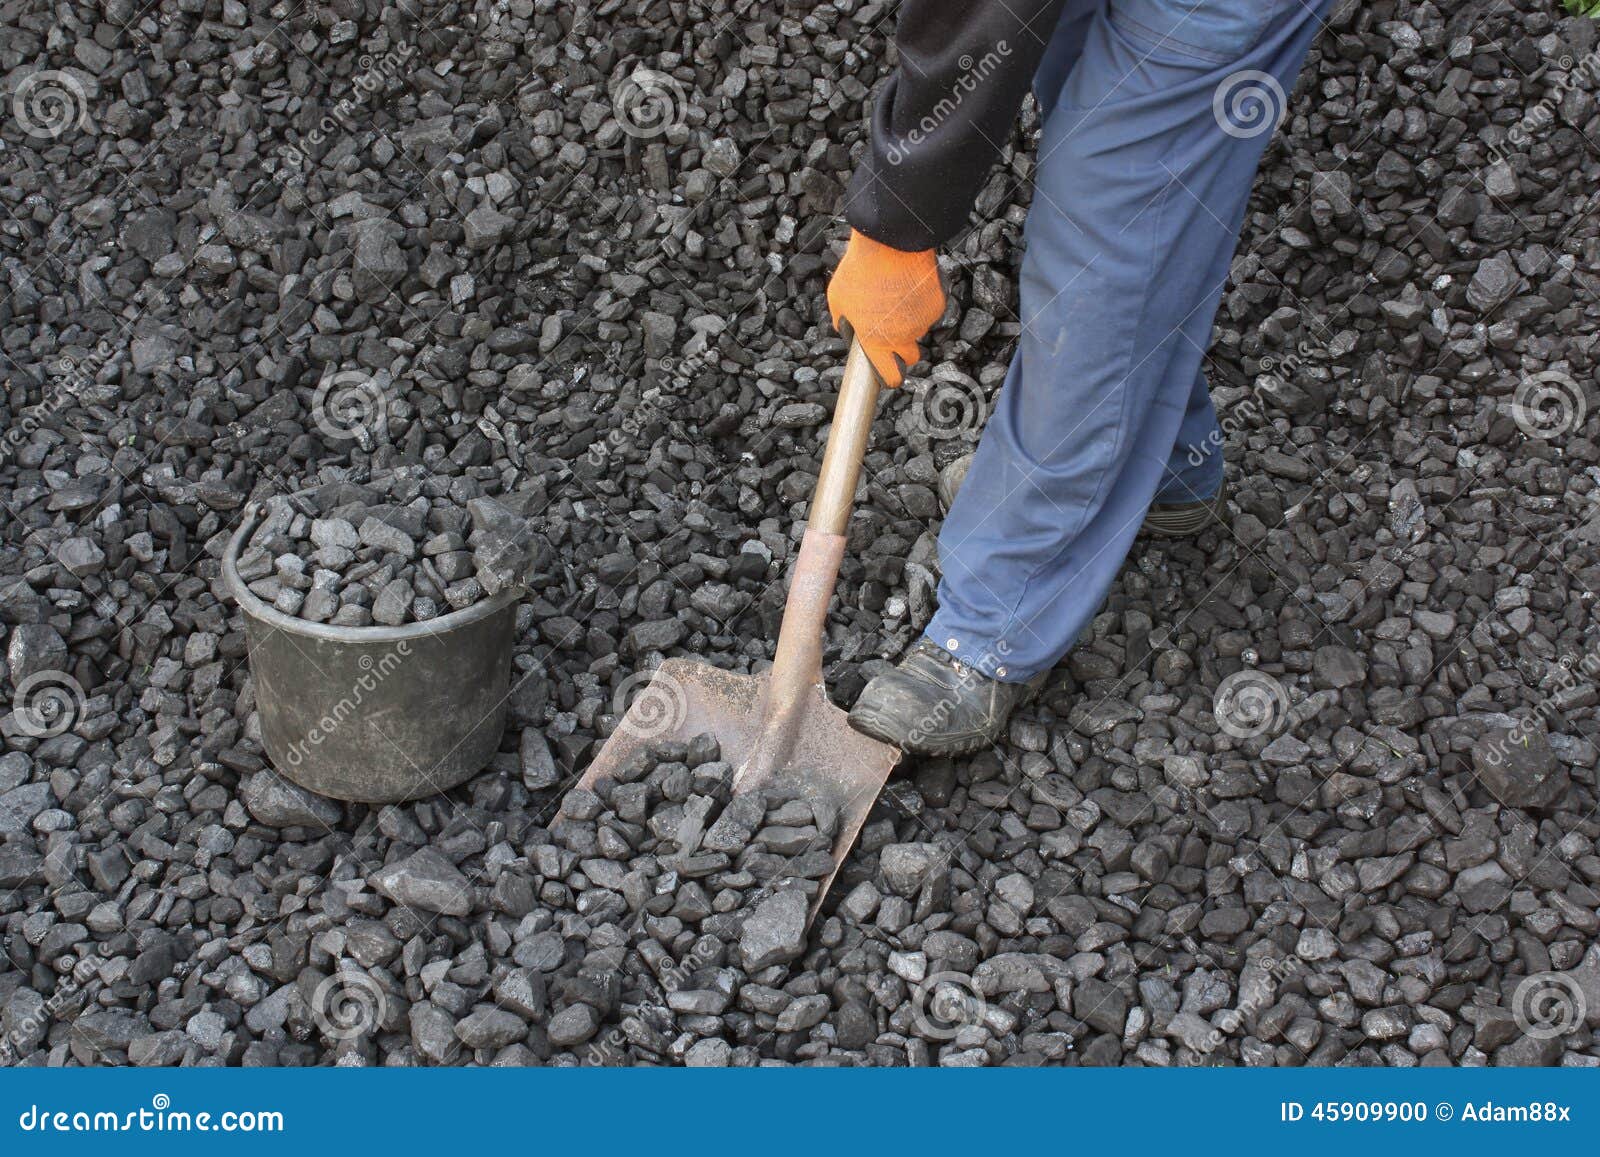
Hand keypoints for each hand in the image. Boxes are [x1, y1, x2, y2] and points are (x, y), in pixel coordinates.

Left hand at [827, 229, 944, 386]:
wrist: (890, 243)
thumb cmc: (860, 270)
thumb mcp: (837, 299)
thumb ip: (842, 322)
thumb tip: (847, 330)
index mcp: (876, 341)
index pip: (890, 376)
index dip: (889, 377)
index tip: (888, 374)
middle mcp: (903, 337)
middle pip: (910, 357)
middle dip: (903, 350)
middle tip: (892, 330)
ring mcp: (922, 322)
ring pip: (919, 329)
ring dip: (910, 320)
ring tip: (896, 294)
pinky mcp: (937, 304)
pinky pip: (929, 309)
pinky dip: (922, 302)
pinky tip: (909, 284)